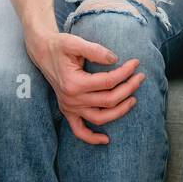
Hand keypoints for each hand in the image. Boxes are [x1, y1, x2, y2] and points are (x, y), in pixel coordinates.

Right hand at [26, 29, 144, 145]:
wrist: (42, 51)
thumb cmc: (59, 45)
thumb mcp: (75, 42)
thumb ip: (95, 50)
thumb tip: (114, 59)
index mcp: (74, 83)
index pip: (108, 82)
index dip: (125, 72)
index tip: (136, 63)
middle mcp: (71, 99)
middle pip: (108, 100)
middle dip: (129, 89)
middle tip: (140, 77)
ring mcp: (69, 107)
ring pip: (99, 118)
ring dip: (119, 112)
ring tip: (133, 100)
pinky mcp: (67, 111)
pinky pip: (79, 131)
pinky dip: (91, 138)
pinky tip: (106, 139)